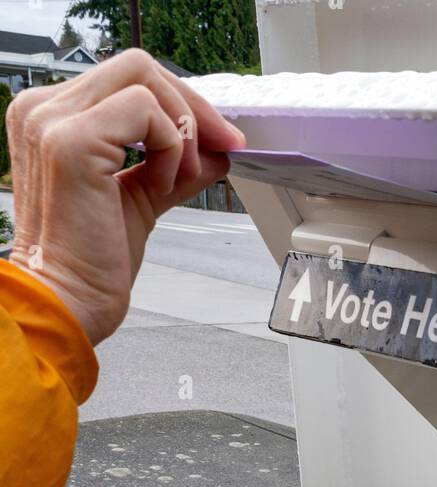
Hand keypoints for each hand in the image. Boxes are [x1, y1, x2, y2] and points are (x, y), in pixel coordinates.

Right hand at [5, 50, 245, 344]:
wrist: (68, 302)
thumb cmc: (91, 264)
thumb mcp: (143, 199)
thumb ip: (175, 169)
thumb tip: (216, 152)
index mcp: (53, 117)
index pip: (128, 78)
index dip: (181, 102)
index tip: (219, 138)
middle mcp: (44, 109)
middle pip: (138, 67)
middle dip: (192, 107)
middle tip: (223, 147)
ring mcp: (53, 120)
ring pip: (144, 80)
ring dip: (181, 131)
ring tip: (177, 181)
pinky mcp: (72, 141)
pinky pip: (146, 112)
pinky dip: (171, 148)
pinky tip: (162, 186)